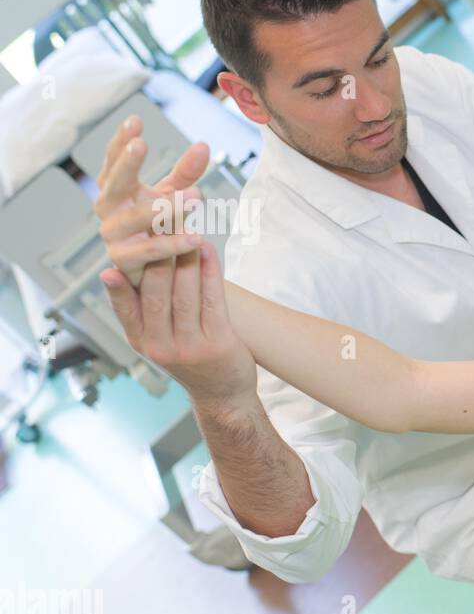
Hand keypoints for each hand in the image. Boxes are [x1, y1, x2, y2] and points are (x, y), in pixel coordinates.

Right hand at [94, 115, 210, 286]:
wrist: (152, 272)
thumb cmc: (159, 226)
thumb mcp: (172, 194)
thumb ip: (186, 172)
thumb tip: (204, 145)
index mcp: (116, 188)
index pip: (114, 160)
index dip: (121, 141)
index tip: (135, 120)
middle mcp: (108, 208)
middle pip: (114, 182)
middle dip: (127, 163)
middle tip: (141, 144)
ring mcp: (112, 235)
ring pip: (138, 218)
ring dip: (167, 207)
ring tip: (197, 196)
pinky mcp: (124, 260)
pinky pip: (152, 250)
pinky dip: (174, 244)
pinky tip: (197, 237)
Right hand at [94, 117, 256, 407]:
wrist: (224, 393)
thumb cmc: (190, 355)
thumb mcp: (157, 336)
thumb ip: (142, 306)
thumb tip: (121, 264)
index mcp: (140, 338)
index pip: (124, 305)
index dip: (117, 285)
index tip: (109, 262)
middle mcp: (160, 344)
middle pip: (154, 290)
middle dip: (156, 251)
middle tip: (156, 219)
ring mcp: (189, 344)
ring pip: (183, 290)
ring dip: (183, 253)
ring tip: (182, 222)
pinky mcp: (218, 342)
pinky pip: (212, 298)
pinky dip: (208, 270)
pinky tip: (207, 247)